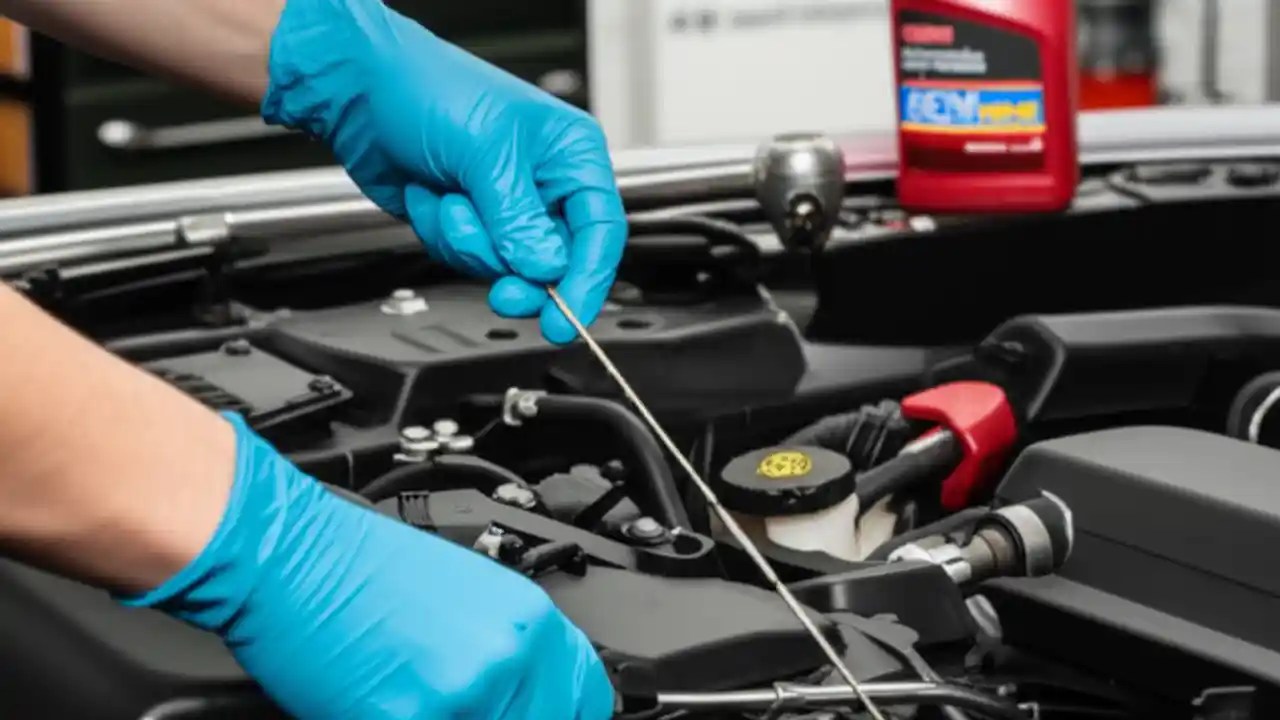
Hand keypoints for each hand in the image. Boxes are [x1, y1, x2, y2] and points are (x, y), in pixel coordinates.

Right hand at [122, 413, 614, 719]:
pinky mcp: (410, 717)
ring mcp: (465, 691)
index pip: (584, 697)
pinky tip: (380, 705)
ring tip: (414, 699)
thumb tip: (526, 696)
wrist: (290, 553)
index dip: (562, 714)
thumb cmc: (360, 569)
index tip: (539, 716)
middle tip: (450, 703)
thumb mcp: (465, 595)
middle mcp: (508, 654)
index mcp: (528, 617)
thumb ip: (506, 650)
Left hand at [261, 0, 626, 343]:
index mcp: (571, 155)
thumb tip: (545, 268)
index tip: (565, 318)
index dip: (587, 280)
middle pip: (554, 262)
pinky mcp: (470, 224)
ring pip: (506, 266)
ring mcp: (506, 208)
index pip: (600, 231)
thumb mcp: (486, 154)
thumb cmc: (429, 88)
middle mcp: (545, 185)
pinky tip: (430, 195)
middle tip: (504, 293)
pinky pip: (467, 259)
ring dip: (469, 242)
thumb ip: (519, 219)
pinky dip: (443, 235)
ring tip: (449, 198)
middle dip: (518, 272)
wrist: (361, 90)